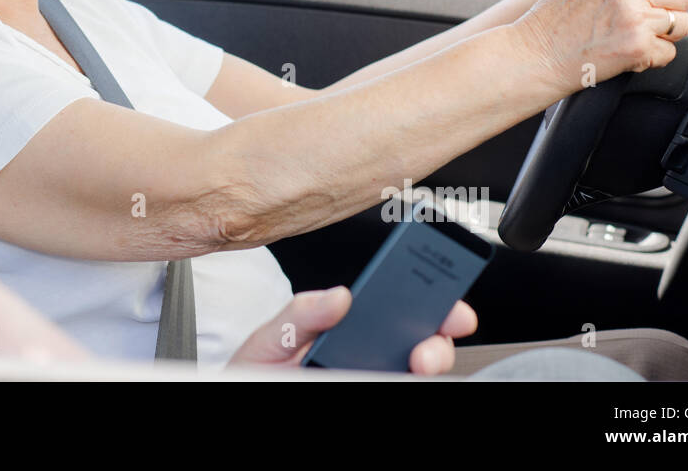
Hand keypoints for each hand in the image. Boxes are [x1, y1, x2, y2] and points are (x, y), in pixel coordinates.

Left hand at [227, 288, 476, 374]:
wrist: (243, 392)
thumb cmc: (257, 372)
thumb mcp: (271, 336)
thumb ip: (302, 313)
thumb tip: (341, 295)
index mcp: (349, 330)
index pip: (397, 312)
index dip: (428, 302)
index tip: (445, 301)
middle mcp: (367, 358)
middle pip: (421, 347)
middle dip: (437, 342)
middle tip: (428, 345)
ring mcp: (370, 377)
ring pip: (415, 373)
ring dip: (428, 365)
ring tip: (417, 364)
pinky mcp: (370, 389)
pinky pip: (396, 385)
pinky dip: (403, 380)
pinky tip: (398, 376)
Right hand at [514, 0, 687, 93]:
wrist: (532, 56)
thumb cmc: (551, 19)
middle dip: (673, 8)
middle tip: (647, 16)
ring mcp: (632, 16)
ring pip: (683, 23)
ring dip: (664, 34)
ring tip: (633, 34)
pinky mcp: (637, 46)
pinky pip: (669, 52)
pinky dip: (652, 57)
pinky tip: (627, 52)